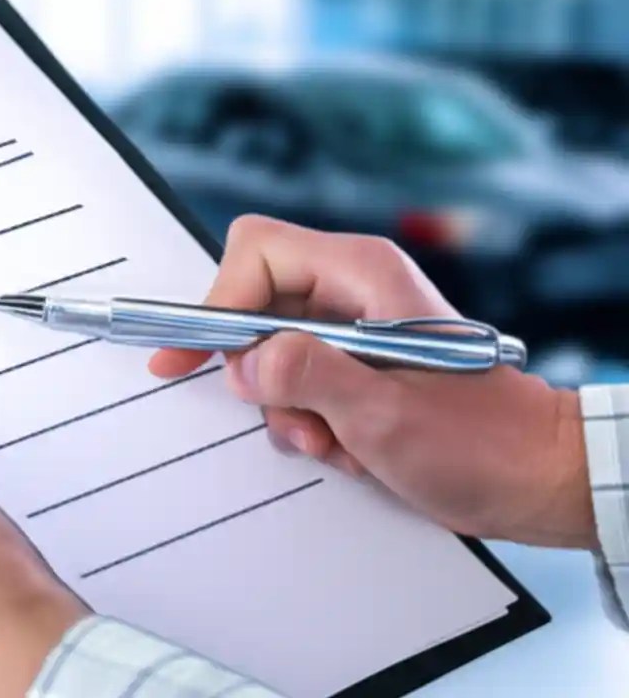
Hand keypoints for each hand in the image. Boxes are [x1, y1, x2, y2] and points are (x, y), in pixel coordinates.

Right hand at [150, 216, 594, 549]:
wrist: (530, 477)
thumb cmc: (480, 442)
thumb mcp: (385, 415)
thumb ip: (308, 378)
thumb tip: (246, 361)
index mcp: (363, 275)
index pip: (257, 253)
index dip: (220, 301)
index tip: (201, 355)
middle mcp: (354, 290)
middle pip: (253, 302)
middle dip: (256, 368)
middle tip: (286, 412)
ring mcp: (352, 327)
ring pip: (268, 350)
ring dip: (284, 406)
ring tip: (329, 439)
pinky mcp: (351, 364)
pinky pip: (293, 381)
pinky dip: (304, 420)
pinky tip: (342, 444)